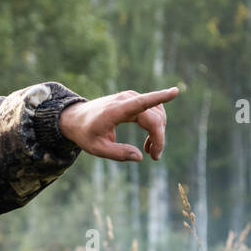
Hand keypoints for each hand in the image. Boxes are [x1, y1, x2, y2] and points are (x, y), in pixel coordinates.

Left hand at [58, 88, 179, 161]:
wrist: (75, 118)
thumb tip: (140, 157)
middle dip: (159, 137)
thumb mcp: (97, 148)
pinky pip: (152, 111)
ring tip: (150, 151)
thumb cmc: (85, 134)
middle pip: (154, 117)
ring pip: (156, 114)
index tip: (175, 92)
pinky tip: (148, 143)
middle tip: (155, 157)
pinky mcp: (133, 101)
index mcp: (116, 110)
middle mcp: (126, 100)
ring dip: (158, 133)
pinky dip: (155, 127)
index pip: (142, 103)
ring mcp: (131, 98)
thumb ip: (118, 153)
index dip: (159, 98)